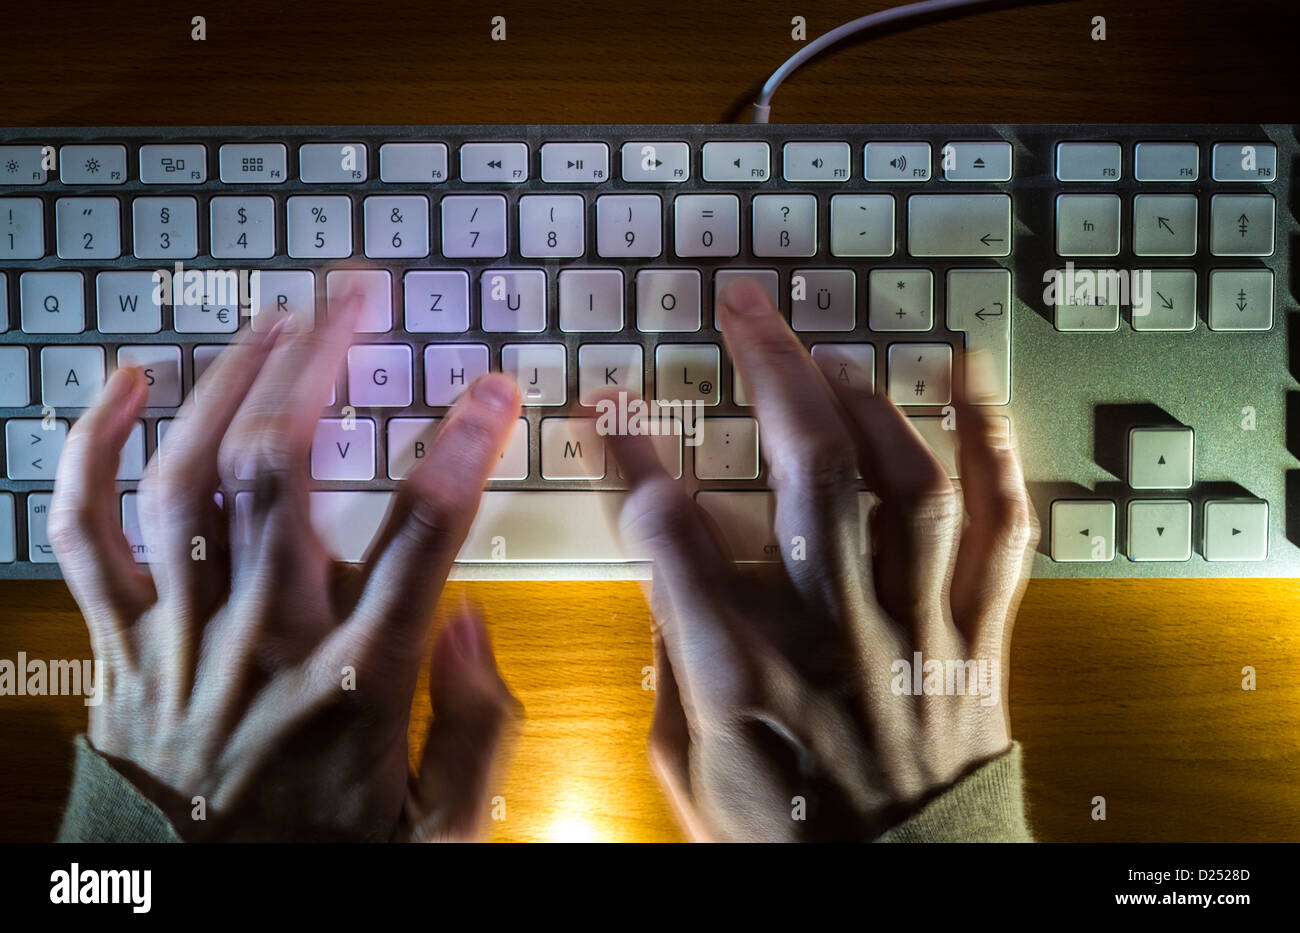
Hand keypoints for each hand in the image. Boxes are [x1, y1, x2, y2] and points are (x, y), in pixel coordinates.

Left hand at [50, 283, 521, 840]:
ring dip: (231, 382)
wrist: (195, 911)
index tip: (492, 386)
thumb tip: (471, 615)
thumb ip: (482, 721)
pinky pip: (88, 531)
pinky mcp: (120, 639)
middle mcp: (264, 641)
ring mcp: (182, 634)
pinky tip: (131, 381)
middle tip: (356, 296)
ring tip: (274, 319)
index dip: (462, 444)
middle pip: (285, 470)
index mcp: (358, 682)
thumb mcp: (439, 822)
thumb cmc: (321, 859)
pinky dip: (95, 448)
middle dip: (323, 364)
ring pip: (191, 479)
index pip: (420, 534)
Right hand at [604, 278, 1037, 841]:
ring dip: (865, 397)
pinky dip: (992, 444)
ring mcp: (916, 629)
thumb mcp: (685, 762)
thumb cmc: (785, 833)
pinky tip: (969, 376)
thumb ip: (671, 654)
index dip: (632, 458)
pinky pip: (1003, 528)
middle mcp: (837, 637)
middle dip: (771, 372)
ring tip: (826, 349)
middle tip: (742, 308)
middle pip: (810, 477)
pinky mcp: (974, 633)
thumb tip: (665, 560)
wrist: (905, 886)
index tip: (606, 406)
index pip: (675, 540)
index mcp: (744, 680)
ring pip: (906, 484)